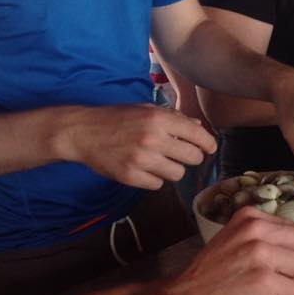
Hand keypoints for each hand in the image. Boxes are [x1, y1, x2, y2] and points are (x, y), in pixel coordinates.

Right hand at [56, 104, 216, 189]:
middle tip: (184, 154)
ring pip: (177, 174)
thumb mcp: (146, 110)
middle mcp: (153, 139)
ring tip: (161, 160)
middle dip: (193, 157)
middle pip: (193, 158)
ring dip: (173, 168)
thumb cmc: (117, 118)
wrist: (83, 132)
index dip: (209, 143)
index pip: (198, 135)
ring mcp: (141, 160)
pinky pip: (158, 184)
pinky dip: (155, 178)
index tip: (210, 148)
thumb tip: (199, 126)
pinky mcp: (130, 177)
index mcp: (159, 119)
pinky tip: (146, 168)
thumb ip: (174, 118)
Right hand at [158, 207, 293, 294]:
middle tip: (287, 283)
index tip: (281, 268)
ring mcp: (261, 252)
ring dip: (293, 285)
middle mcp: (258, 228)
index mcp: (252, 216)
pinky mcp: (263, 278)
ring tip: (269, 292)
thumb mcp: (236, 241)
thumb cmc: (210, 278)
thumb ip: (266, 238)